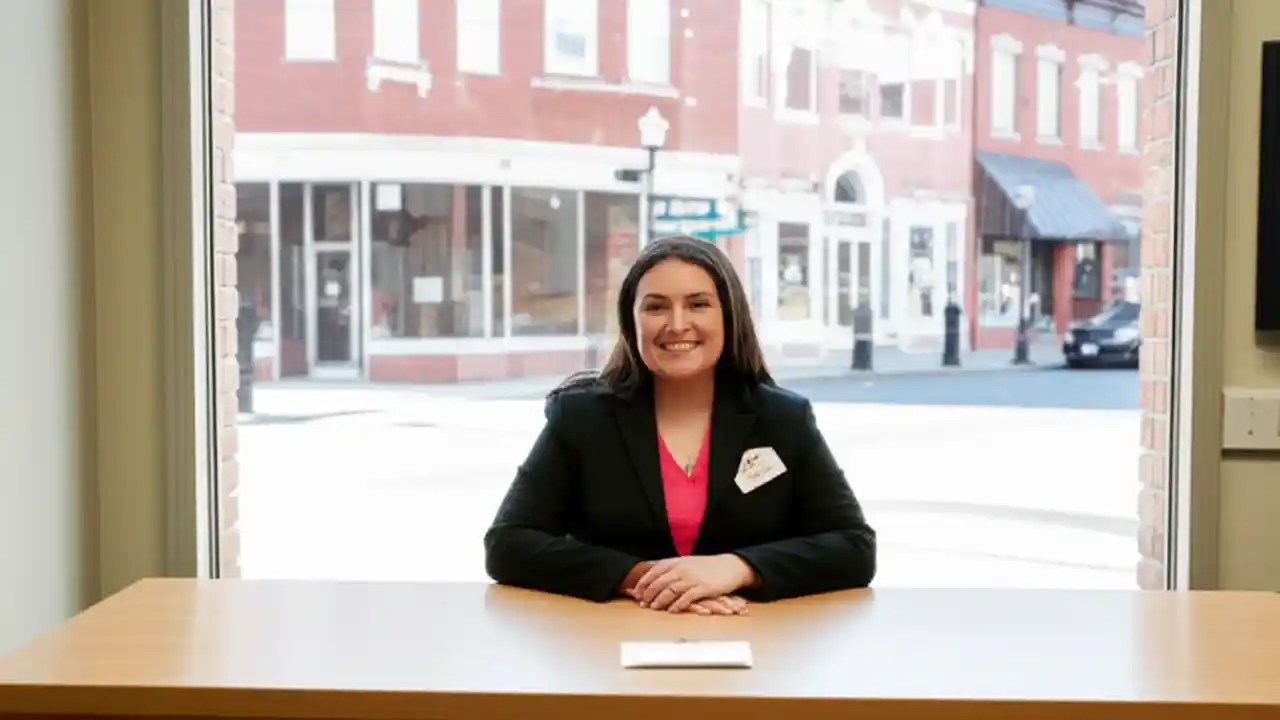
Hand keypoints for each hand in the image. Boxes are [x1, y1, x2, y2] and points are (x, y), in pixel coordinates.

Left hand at [632, 555, 755, 612]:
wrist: (730, 566)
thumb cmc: (708, 566)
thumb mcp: (688, 561)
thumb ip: (672, 567)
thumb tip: (655, 573)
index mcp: (678, 561)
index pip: (655, 570)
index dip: (644, 582)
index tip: (637, 592)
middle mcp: (683, 568)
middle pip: (660, 582)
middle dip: (649, 594)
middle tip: (643, 603)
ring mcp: (693, 578)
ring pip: (670, 590)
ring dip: (660, 600)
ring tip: (654, 608)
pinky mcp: (703, 588)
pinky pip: (686, 598)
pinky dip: (677, 605)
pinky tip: (672, 610)